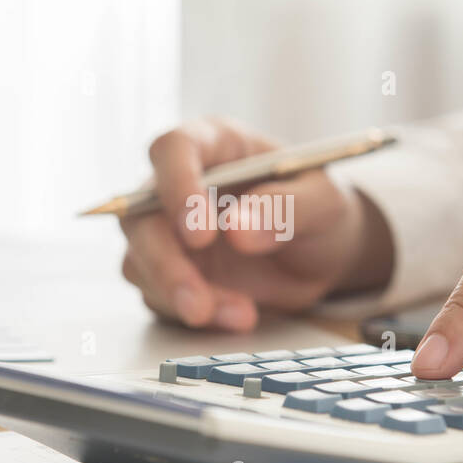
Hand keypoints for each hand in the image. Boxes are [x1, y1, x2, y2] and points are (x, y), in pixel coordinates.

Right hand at [120, 118, 392, 329]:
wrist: (320, 252)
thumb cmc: (319, 209)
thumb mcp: (322, 202)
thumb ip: (284, 208)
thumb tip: (237, 229)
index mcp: (213, 144)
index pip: (173, 149)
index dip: (177, 186)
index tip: (200, 233)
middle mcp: (178, 185)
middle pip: (140, 216)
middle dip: (166, 264)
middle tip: (199, 302)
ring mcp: (167, 231)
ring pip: (141, 263)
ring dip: (181, 296)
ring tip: (243, 316)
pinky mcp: (169, 272)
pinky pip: (160, 297)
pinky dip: (196, 314)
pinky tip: (239, 317)